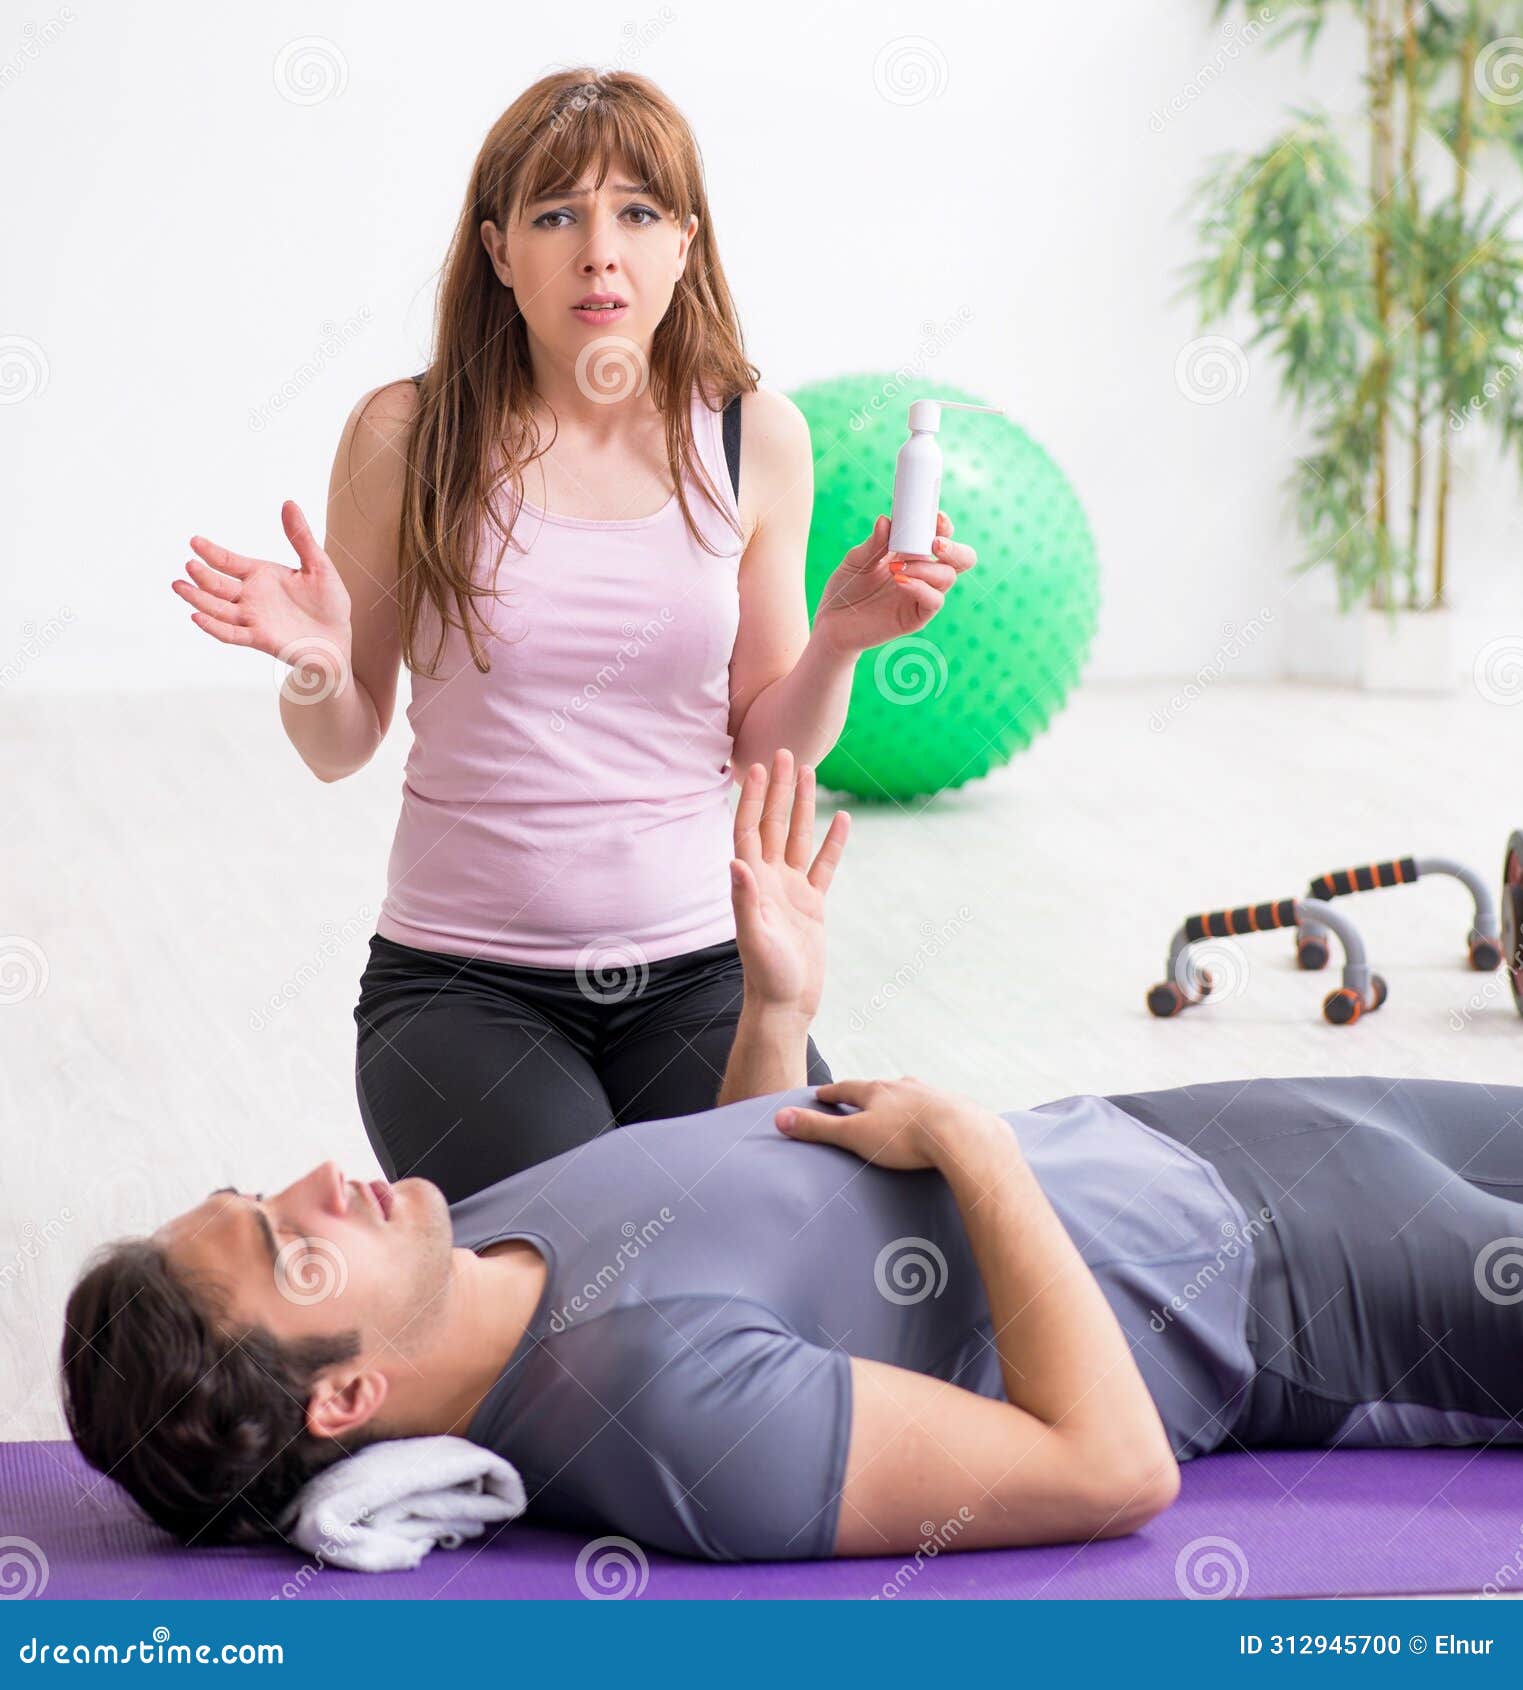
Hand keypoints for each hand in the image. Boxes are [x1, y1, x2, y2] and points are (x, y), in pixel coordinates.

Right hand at [173, 500, 353, 672]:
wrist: (339, 638)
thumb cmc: (329, 603)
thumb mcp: (318, 565)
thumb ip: (301, 537)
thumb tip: (289, 503)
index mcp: (262, 575)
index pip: (229, 561)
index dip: (211, 552)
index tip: (194, 541)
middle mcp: (252, 596)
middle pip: (218, 584)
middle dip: (202, 575)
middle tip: (189, 564)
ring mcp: (253, 618)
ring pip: (218, 608)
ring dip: (198, 599)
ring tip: (179, 587)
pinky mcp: (260, 638)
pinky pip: (231, 634)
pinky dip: (214, 627)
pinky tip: (198, 617)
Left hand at [730, 748, 849, 1017]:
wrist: (786, 1004)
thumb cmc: (766, 975)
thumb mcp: (754, 937)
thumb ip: (744, 899)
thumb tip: (736, 862)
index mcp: (752, 883)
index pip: (749, 830)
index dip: (752, 798)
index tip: (757, 766)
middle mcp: (769, 880)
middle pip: (774, 824)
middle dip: (779, 789)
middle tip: (785, 752)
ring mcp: (792, 890)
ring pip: (799, 837)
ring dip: (802, 806)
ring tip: (809, 772)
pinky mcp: (812, 904)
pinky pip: (824, 865)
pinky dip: (832, 842)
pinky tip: (841, 818)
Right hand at [774, 1075, 990, 1170]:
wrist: (961, 1134)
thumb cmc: (905, 1137)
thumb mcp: (855, 1134)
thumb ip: (819, 1128)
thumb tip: (780, 1117)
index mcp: (877, 1091)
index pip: (847, 1088)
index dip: (832, 1092)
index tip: (821, 1093)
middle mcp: (903, 1086)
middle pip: (880, 1087)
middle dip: (868, 1093)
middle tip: (859, 1096)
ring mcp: (931, 1095)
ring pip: (910, 1093)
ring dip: (900, 1098)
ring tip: (896, 1105)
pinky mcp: (954, 1108)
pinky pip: (936, 1107)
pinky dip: (927, 1112)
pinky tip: (930, 1119)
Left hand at [812, 510, 976, 656]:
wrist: (833, 621)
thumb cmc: (847, 587)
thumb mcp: (856, 560)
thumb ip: (874, 543)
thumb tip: (885, 520)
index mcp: (913, 553)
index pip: (941, 535)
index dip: (944, 526)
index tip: (937, 517)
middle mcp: (924, 573)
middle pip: (962, 559)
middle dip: (955, 548)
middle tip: (935, 544)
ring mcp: (922, 595)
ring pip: (948, 577)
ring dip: (926, 567)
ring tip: (897, 568)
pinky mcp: (917, 617)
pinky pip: (934, 601)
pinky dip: (920, 587)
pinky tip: (900, 580)